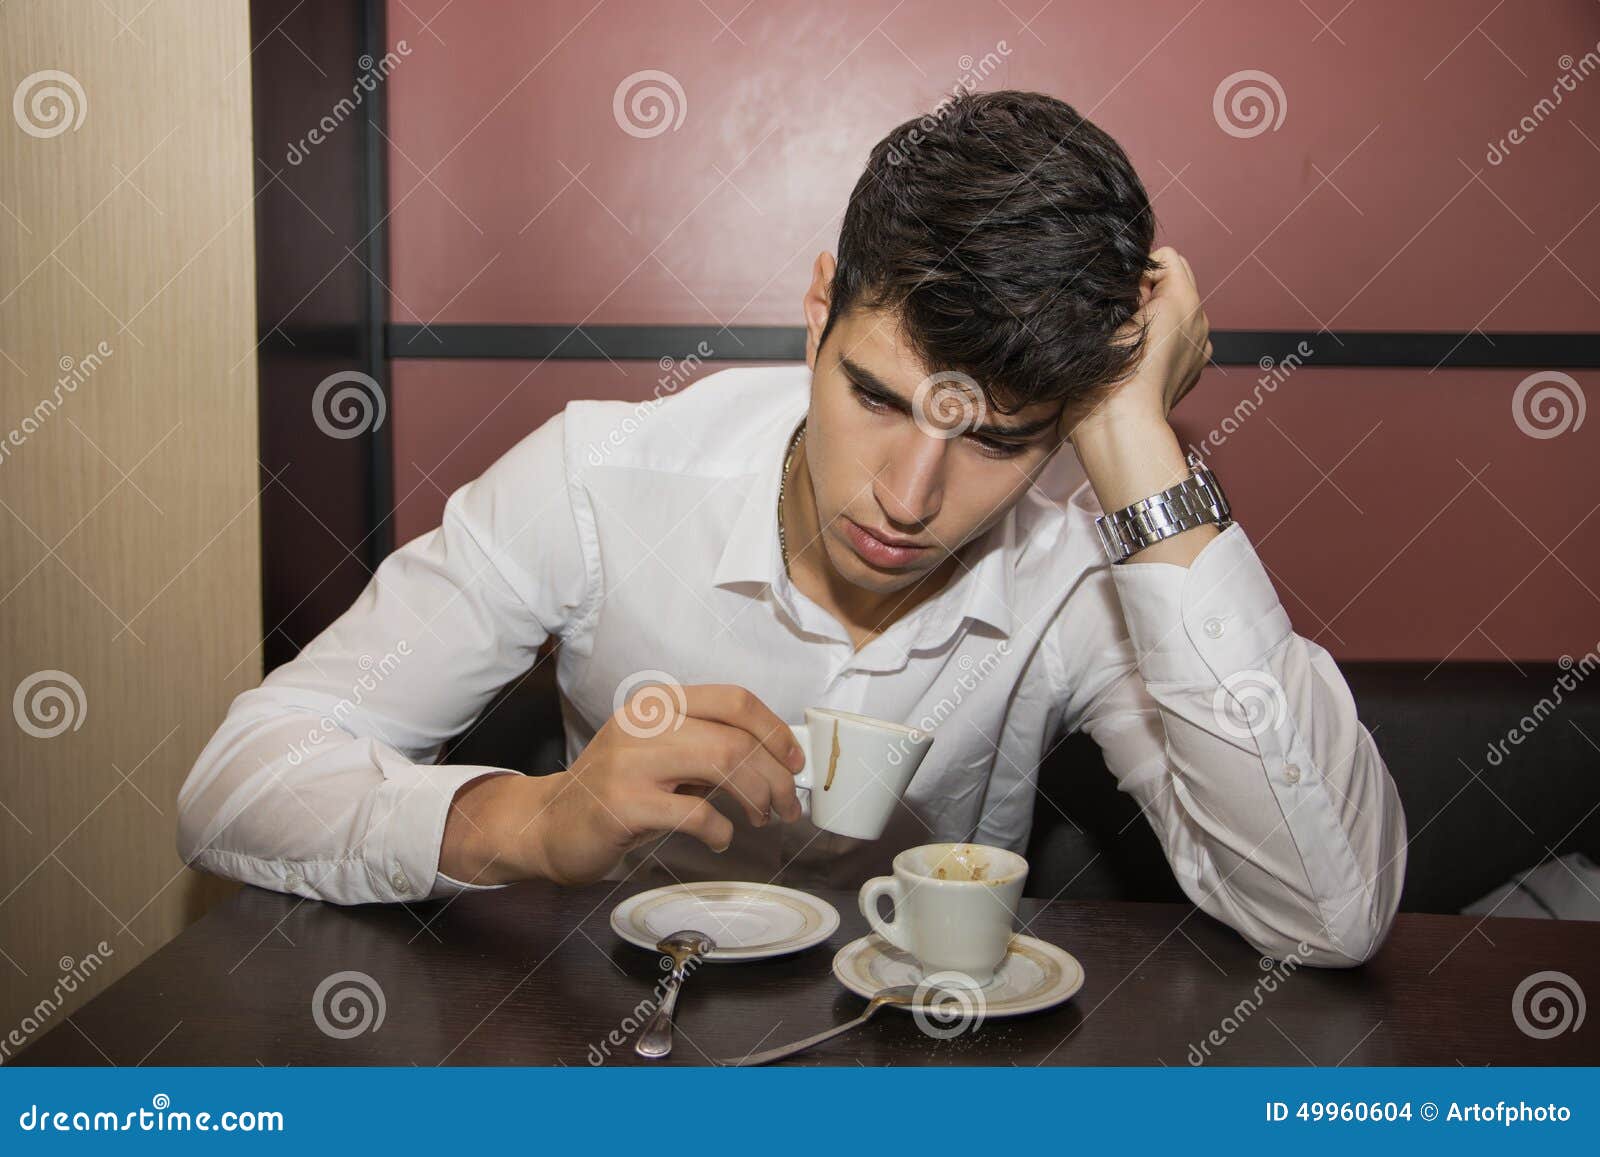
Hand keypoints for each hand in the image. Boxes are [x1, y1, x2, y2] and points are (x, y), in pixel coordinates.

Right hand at [444, 684, 805, 886]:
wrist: (548, 824)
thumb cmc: (618, 790)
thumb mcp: (661, 753)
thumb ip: (707, 746)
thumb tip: (775, 761)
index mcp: (660, 702)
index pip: (735, 700)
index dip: (775, 730)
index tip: (795, 762)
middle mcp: (645, 722)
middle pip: (736, 737)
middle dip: (775, 776)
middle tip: (787, 807)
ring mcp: (632, 762)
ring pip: (723, 763)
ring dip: (757, 797)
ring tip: (762, 819)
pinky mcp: (624, 804)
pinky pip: (695, 814)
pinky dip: (720, 831)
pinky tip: (719, 840)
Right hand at [1065, 245, 1210, 441]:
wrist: (1120, 426)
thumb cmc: (1113, 371)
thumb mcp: (1114, 310)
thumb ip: (1132, 281)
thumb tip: (1136, 278)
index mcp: (1183, 298)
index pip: (1164, 258)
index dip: (1137, 273)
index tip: (1123, 299)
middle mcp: (1199, 320)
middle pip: (1174, 283)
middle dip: (1150, 293)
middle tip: (1124, 320)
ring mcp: (1199, 348)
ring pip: (1176, 312)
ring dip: (1154, 318)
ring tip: (1128, 343)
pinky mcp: (1192, 371)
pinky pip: (1179, 340)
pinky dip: (1162, 343)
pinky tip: (1139, 361)